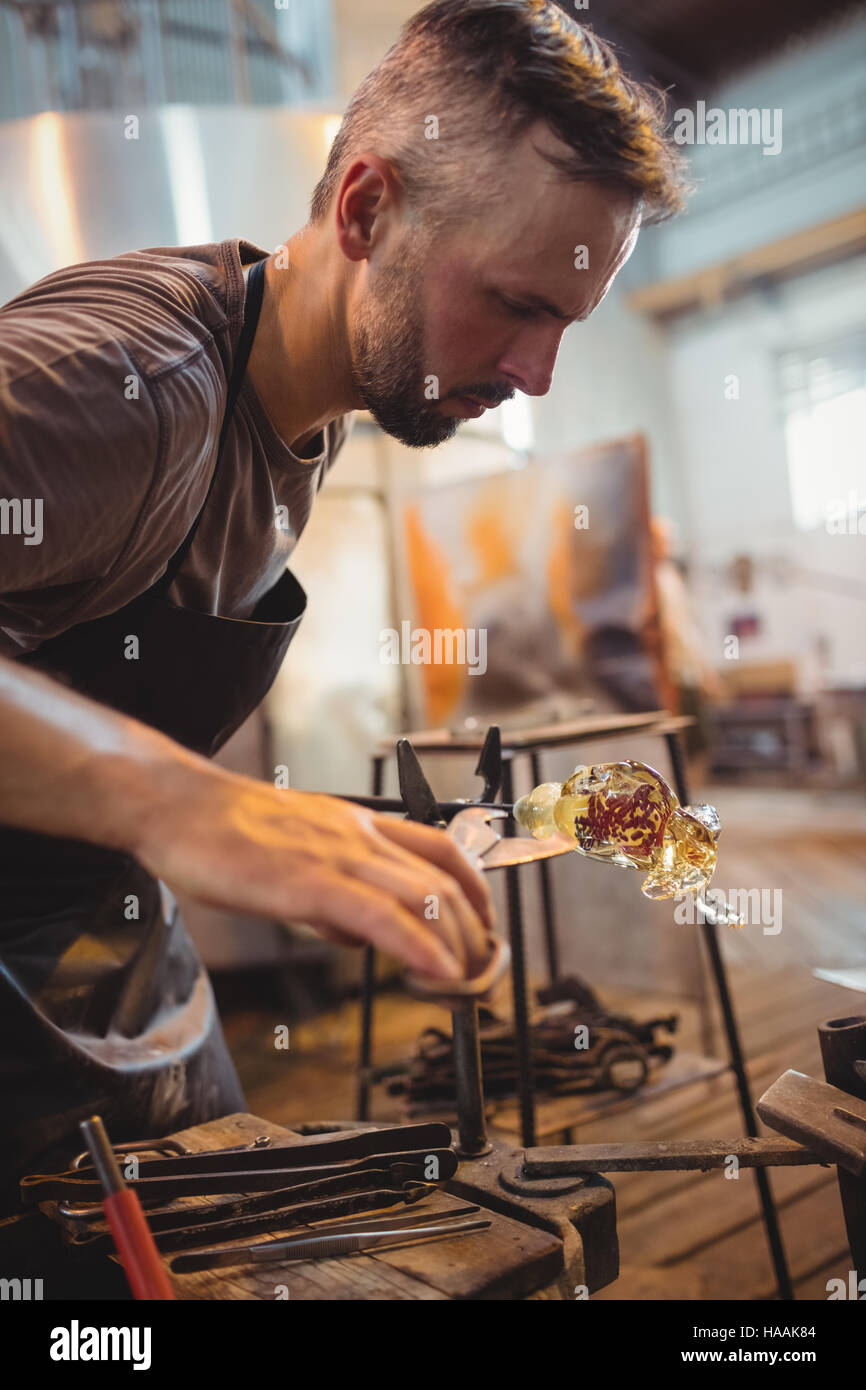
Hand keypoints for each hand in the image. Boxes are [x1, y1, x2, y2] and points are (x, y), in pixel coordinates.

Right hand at [130, 763, 494, 982]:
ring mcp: (337, 855)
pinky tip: (438, 973)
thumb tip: (354, 934)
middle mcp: (359, 834)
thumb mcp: (295, 854)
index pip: (442, 848)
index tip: (484, 927)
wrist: (175, 804)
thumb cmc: (224, 832)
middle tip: (482, 973)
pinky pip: (381, 915)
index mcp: (358, 824)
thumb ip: (331, 892)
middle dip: (475, 931)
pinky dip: (419, 946)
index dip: (476, 889)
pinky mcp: (309, 881)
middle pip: (445, 878)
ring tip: (468, 984)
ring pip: (425, 895)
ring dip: (458, 944)